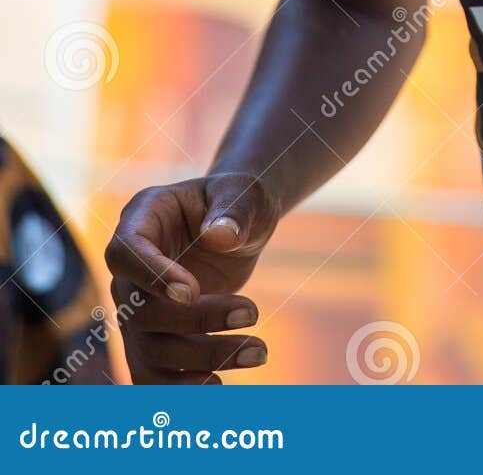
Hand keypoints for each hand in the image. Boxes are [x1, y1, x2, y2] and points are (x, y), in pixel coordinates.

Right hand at [105, 173, 279, 383]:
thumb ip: (234, 208)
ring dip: (202, 360)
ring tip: (258, 352)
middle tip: (252, 313)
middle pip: (142, 311)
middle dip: (198, 321)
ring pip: (149, 351)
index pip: (126, 254)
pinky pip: (152, 375)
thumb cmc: (239, 201)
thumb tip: (220, 235)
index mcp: (142, 218)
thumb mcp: (245, 193)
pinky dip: (181, 389)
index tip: (192, 293)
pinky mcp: (152, 337)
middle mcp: (129, 268)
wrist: (239, 224)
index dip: (152, 278)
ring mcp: (136, 307)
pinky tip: (221, 386)